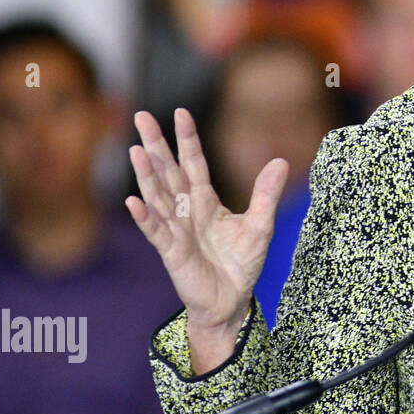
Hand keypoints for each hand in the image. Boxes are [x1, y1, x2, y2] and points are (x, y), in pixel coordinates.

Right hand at [126, 108, 287, 371]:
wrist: (231, 301)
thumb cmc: (241, 263)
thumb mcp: (260, 225)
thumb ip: (265, 194)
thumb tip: (281, 161)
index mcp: (206, 202)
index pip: (193, 164)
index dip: (187, 140)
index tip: (181, 112)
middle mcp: (186, 211)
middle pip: (168, 172)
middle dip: (156, 145)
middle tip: (142, 116)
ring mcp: (176, 230)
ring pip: (158, 197)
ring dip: (146, 175)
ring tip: (136, 150)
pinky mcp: (172, 252)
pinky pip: (156, 232)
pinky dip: (145, 217)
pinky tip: (133, 201)